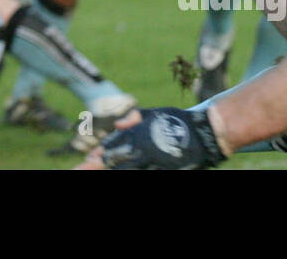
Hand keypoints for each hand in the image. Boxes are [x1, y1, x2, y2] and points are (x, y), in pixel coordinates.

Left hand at [88, 107, 226, 169]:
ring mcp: (151, 163)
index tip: (88, 160)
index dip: (97, 156)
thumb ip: (134, 119)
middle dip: (97, 166)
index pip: (110, 149)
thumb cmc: (176, 121)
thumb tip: (119, 125)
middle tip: (84, 168)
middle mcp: (140, 151)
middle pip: (112, 163)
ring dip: (112, 169)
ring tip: (97, 169)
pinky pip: (143, 172)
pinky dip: (131, 170)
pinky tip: (121, 170)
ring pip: (125, 170)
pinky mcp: (161, 169)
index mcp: (135, 135)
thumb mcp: (153, 114)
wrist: (202, 134)